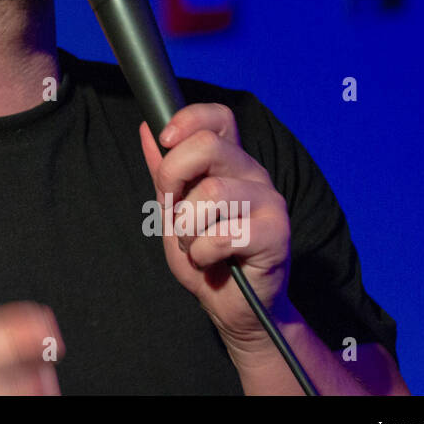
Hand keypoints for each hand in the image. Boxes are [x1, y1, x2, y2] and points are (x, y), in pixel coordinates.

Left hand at [139, 103, 296, 350]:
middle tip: (171, 208)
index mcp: (230, 163)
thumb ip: (163, 171)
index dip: (189, 119)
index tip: (165, 140)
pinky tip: (210, 260)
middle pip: (208, 146)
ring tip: (194, 244)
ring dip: (187, 227)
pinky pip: (222, 233)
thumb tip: (147, 129)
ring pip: (212, 193)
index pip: (219, 117)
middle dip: (172, 177)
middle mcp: (253, 175)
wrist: (233, 307)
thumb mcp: (173, 211)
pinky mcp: (276, 233)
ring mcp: (269, 201)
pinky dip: (202, 252)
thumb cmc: (205, 256)